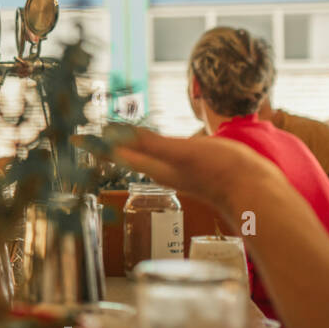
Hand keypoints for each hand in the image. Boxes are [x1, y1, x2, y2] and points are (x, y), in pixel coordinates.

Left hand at [83, 125, 277, 220]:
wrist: (256, 190)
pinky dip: (147, 148)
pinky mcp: (190, 169)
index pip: (115, 152)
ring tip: (108, 138)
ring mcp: (175, 170)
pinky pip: (159, 157)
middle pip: (123, 155)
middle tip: (83, 137)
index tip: (73, 138)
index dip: (94, 144)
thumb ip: (150, 146)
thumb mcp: (183, 152)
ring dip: (122, 147)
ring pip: (139, 157)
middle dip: (103, 146)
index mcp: (154, 165)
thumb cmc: (222, 170)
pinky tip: (149, 146)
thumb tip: (114, 139)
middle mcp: (161, 169)